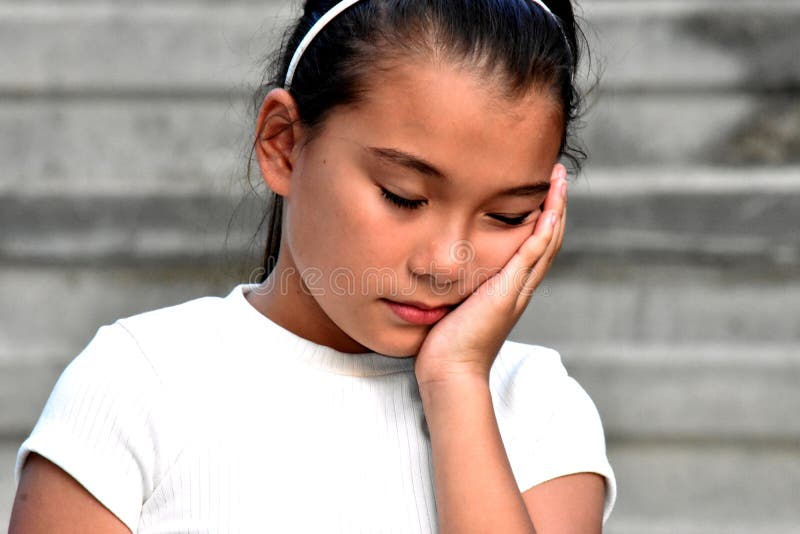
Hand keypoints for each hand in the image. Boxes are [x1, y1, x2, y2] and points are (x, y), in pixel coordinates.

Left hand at [414, 163, 567, 385]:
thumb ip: (458, 285)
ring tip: (559, 180)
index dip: (541, 216)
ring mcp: (516, 291)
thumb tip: (444, 267)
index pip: (533, 245)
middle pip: (548, 239)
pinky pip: (531, 257)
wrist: (451, 373)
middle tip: (559, 175)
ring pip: (546, 243)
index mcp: (509, 289)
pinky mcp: (507, 294)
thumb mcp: (454, 304)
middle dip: (555, 205)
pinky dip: (543, 232)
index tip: (542, 189)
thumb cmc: (445, 345)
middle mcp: (519, 288)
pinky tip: (549, 210)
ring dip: (555, 210)